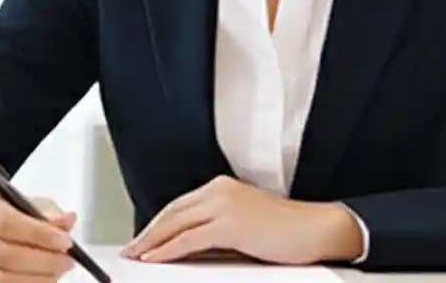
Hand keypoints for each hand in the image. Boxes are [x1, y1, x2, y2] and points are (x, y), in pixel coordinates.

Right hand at [0, 188, 77, 281]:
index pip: (5, 221)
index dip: (37, 234)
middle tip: (66, 260)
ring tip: (58, 271)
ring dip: (36, 277)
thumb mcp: (29, 202)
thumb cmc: (9, 212)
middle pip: (3, 253)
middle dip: (41, 260)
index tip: (64, 240)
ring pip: (0, 277)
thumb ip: (48, 211)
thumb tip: (66, 220)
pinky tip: (44, 279)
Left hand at [120, 175, 362, 264]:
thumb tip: (187, 247)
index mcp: (221, 187)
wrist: (314, 229)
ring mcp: (223, 205)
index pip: (179, 205)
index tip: (143, 238)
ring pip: (175, 223)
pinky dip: (168, 249)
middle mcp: (219, 190)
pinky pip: (188, 238)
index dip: (158, 223)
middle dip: (149, 232)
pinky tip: (155, 258)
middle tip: (131, 248)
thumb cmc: (285, 230)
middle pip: (172, 212)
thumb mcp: (243, 224)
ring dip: (152, 241)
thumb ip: (215, 230)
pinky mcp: (229, 223)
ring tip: (136, 255)